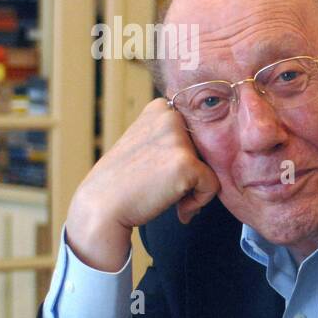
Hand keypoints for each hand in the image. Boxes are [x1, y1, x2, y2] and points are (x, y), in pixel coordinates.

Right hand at [64, 98, 219, 270]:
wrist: (101, 207)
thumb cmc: (125, 181)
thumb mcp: (145, 144)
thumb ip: (171, 138)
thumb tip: (215, 145)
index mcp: (160, 109)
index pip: (197, 135)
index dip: (184, 157)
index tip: (159, 170)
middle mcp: (170, 117)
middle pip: (207, 150)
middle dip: (191, 173)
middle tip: (162, 185)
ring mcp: (177, 139)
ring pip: (212, 168)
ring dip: (194, 188)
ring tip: (166, 195)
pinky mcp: (187, 163)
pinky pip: (212, 186)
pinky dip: (198, 202)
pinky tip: (177, 208)